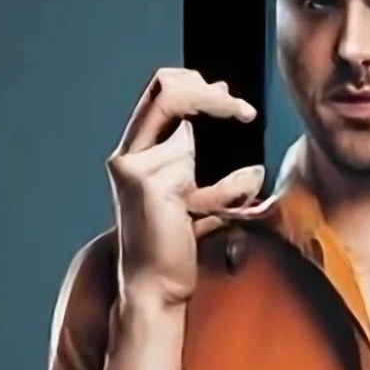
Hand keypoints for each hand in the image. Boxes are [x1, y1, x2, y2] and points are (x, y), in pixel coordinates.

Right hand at [105, 68, 264, 305]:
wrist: (156, 285)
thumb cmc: (175, 243)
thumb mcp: (190, 193)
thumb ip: (198, 159)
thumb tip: (232, 129)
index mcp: (136, 153)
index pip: (160, 92)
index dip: (194, 83)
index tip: (228, 96)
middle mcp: (128, 155)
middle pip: (165, 90)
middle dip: (209, 94)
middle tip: (240, 109)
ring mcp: (134, 167)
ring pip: (187, 130)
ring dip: (219, 153)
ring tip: (235, 186)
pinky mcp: (149, 184)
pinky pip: (194, 163)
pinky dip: (224, 183)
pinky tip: (235, 198)